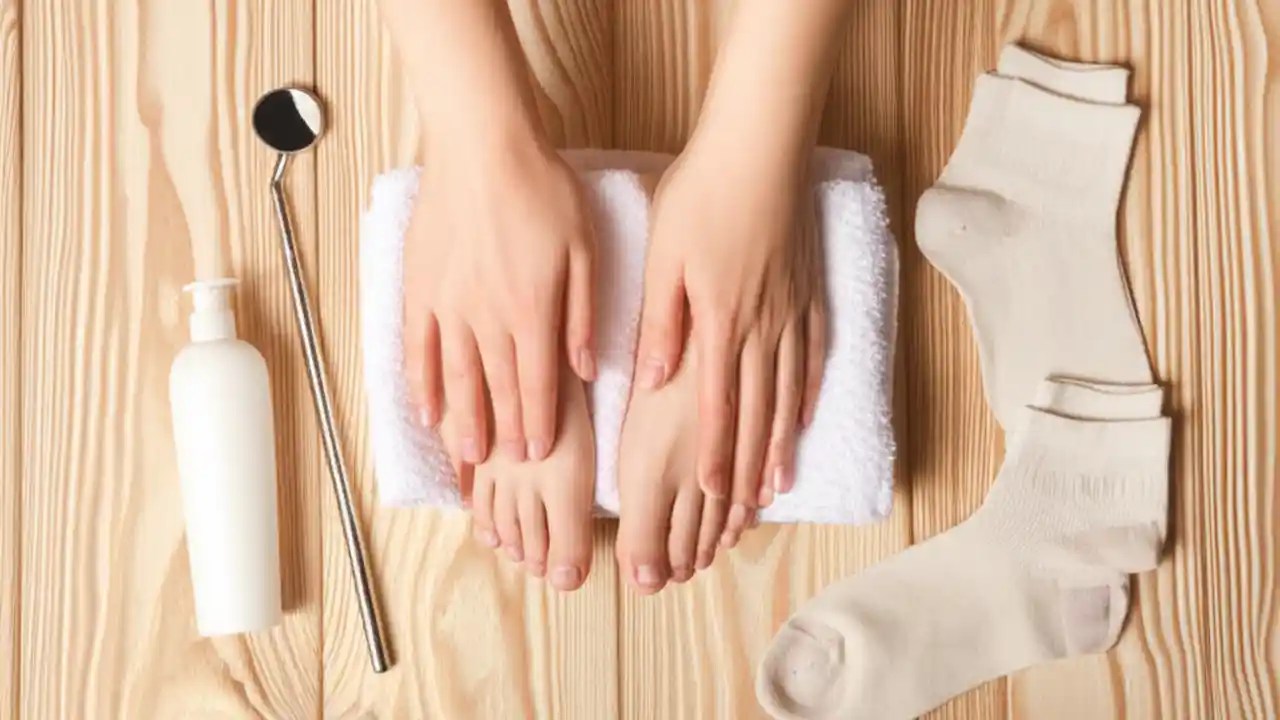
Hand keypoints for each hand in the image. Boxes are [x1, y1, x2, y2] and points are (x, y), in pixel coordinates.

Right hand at [402, 138, 594, 465]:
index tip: (540, 455)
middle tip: (507, 471)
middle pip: (497, 390)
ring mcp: (447, 306)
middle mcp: (487, 318)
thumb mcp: (586, 248)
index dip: (539, 425)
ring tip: (468, 457)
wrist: (483, 145)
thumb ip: (582, 313)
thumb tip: (584, 368)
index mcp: (532, 311)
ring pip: (456, 379)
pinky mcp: (418, 289)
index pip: (538, 384)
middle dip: (505, 436)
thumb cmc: (542, 189)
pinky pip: (417, 348)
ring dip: (464, 422)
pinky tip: (425, 411)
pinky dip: (421, 383)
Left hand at [636, 150, 825, 509]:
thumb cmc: (702, 195)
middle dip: (747, 465)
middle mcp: (762, 326)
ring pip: (786, 392)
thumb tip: (652, 383)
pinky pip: (812, 353)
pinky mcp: (807, 291)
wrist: (761, 147)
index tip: (710, 494)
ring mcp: (791, 310)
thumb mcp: (662, 258)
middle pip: (755, 411)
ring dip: (779, 442)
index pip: (716, 405)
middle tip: (743, 511)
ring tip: (777, 484)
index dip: (714, 453)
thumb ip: (661, 325)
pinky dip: (807, 392)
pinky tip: (804, 415)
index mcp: (720, 321)